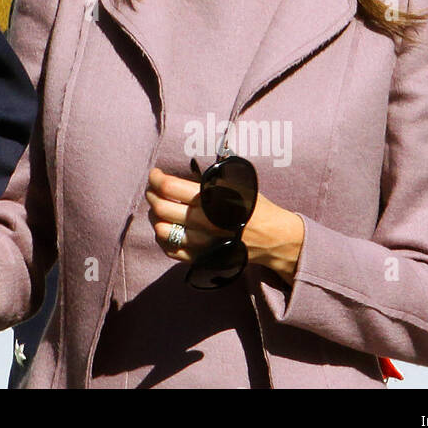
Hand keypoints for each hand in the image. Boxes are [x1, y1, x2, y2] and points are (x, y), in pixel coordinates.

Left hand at [144, 169, 304, 283]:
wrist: (275, 238)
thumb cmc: (255, 206)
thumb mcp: (237, 185)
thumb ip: (211, 179)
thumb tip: (185, 168)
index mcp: (212, 200)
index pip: (170, 188)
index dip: (156, 178)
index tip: (155, 174)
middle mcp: (204, 222)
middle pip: (162, 208)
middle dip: (152, 195)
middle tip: (153, 189)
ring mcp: (202, 244)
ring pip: (162, 231)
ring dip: (155, 217)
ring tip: (158, 209)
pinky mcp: (203, 258)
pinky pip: (171, 251)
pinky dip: (163, 239)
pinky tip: (165, 228)